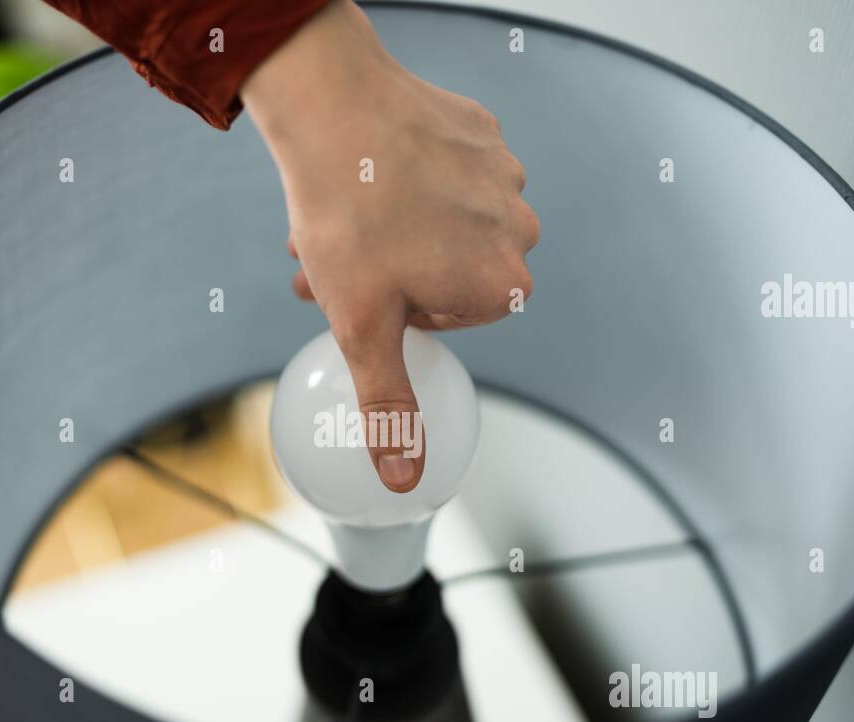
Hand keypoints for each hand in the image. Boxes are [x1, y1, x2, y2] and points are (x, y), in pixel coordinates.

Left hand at [242, 0, 537, 491]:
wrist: (332, 108)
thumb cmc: (350, 221)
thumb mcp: (363, 330)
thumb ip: (390, 407)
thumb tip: (406, 481)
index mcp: (504, 286)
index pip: (453, 319)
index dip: (402, 309)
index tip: (369, 288)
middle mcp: (520, 229)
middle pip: (454, 271)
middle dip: (399, 270)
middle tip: (345, 257)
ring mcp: (505, 174)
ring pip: (449, 220)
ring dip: (402, 225)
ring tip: (350, 212)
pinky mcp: (482, 132)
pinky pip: (449, 171)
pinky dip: (412, 177)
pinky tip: (375, 168)